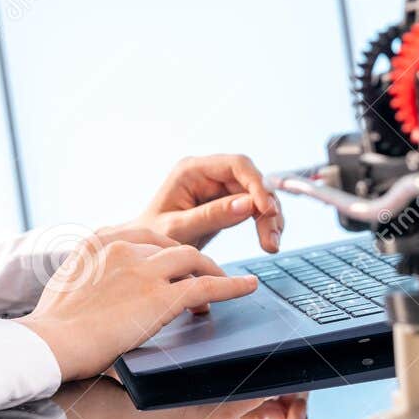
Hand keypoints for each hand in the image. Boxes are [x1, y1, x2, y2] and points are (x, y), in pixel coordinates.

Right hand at [19, 239, 258, 381]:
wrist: (50, 342)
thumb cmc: (51, 326)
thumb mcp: (65, 284)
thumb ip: (87, 276)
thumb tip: (98, 288)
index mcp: (100, 240)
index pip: (144, 235)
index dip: (165, 251)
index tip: (174, 263)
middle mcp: (124, 245)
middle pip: (172, 245)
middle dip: (190, 261)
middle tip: (202, 277)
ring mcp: (145, 269)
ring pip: (193, 260)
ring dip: (212, 271)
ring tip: (226, 284)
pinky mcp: (161, 296)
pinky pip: (207, 285)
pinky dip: (232, 285)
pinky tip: (247, 288)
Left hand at [132, 153, 283, 252]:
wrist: (146, 253)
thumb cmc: (152, 238)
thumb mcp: (178, 229)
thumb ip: (211, 216)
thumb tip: (247, 204)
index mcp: (192, 170)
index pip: (236, 165)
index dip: (257, 185)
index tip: (267, 210)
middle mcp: (208, 174)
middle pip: (251, 181)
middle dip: (266, 208)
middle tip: (271, 238)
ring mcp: (218, 188)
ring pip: (257, 195)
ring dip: (270, 218)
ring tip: (271, 244)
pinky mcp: (226, 203)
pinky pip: (254, 208)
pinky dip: (264, 223)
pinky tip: (269, 240)